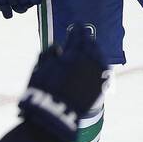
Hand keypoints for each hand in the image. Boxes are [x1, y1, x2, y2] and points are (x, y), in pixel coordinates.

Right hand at [18, 27, 108, 141]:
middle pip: (90, 45)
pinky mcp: (100, 86)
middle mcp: (88, 62)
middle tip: (84, 32)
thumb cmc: (43, 92)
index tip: (75, 25)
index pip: (77, 36)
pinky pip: (103, 69)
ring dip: (94, 49)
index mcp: (72, 55)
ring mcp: (96, 75)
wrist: (56, 116)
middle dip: (86, 37)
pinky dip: (100, 62)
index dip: (76, 30)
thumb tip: (57, 48)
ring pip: (99, 56)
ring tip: (91, 45)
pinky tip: (97, 61)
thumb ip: (48, 56)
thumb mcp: (39, 70)